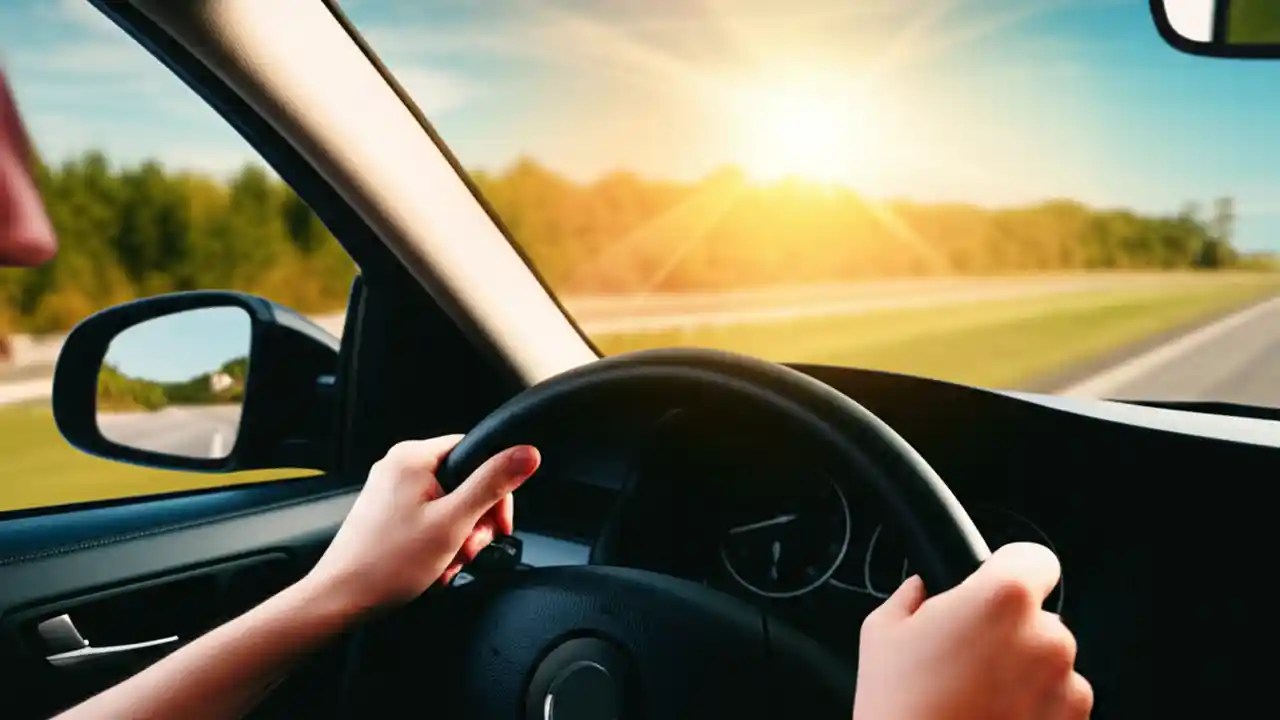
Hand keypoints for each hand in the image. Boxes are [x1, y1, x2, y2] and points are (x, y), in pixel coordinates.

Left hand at [304, 435, 539, 615]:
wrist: (341, 599)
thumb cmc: (386, 564)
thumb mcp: (453, 522)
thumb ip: (492, 484)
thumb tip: (526, 453)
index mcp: (413, 457)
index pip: (475, 452)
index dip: (496, 488)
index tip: (498, 521)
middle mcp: (399, 467)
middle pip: (464, 481)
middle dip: (475, 521)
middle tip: (468, 547)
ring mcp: (391, 491)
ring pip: (449, 505)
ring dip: (459, 537)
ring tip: (447, 561)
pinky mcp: (388, 514)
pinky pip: (430, 518)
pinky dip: (440, 542)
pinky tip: (434, 565)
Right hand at [852, 543, 1091, 719]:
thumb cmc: (900, 709)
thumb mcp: (882, 634)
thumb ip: (911, 598)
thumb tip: (921, 591)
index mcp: (1002, 598)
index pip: (1034, 558)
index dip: (1010, 569)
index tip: (993, 585)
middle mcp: (1046, 637)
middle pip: (1039, 616)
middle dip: (1009, 631)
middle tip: (966, 657)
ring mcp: (1066, 686)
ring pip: (1051, 662)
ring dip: (1025, 672)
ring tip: (977, 697)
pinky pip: (1060, 703)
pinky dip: (1036, 709)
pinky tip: (993, 718)